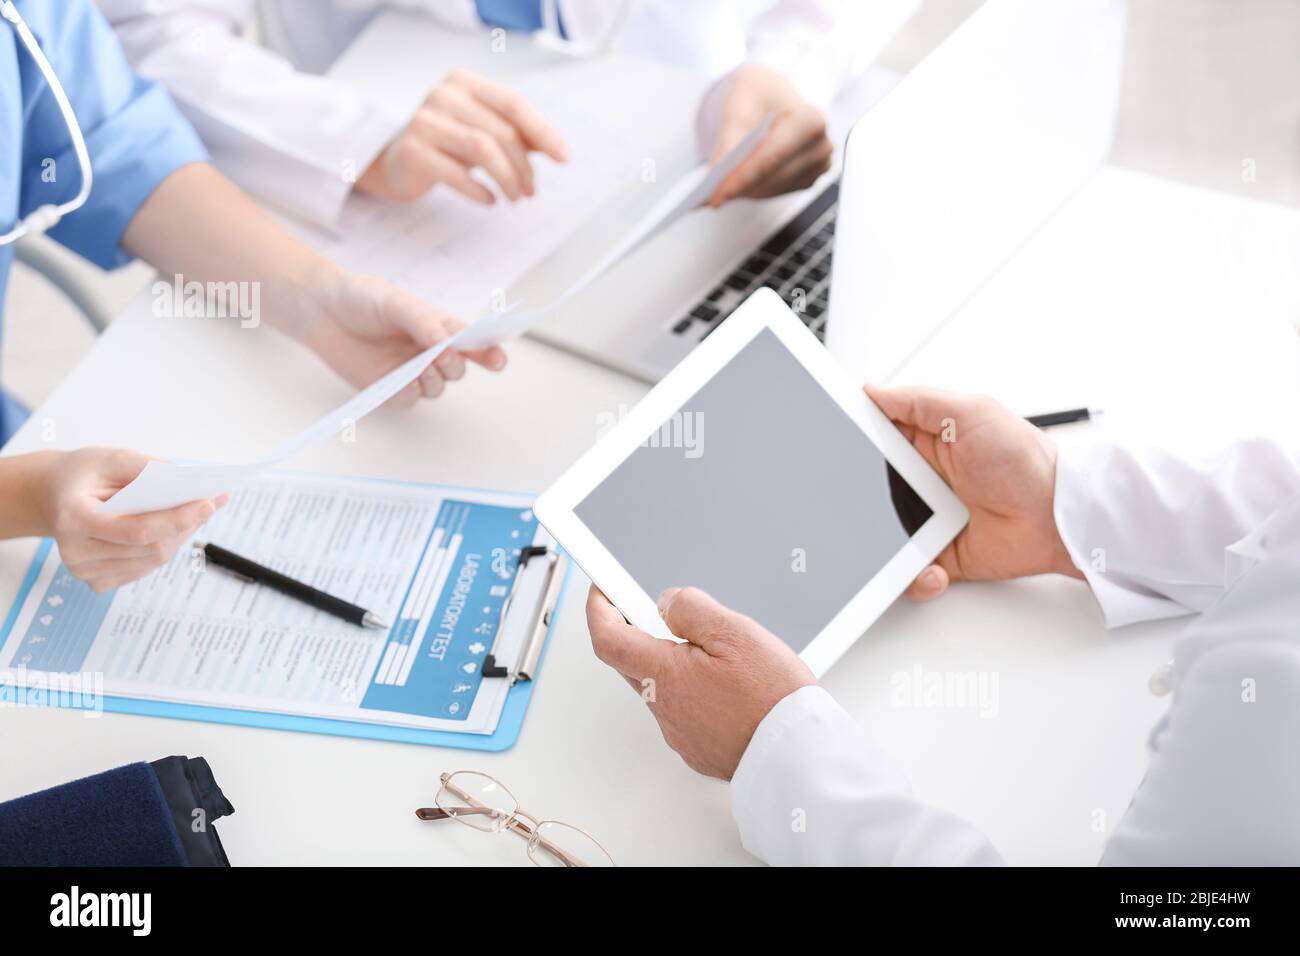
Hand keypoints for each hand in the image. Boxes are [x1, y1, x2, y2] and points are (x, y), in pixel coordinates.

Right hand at [33, 450, 224, 592]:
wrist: (53, 495)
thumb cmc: (83, 474)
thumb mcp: (111, 458)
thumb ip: (148, 467)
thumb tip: (188, 480)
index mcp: (74, 519)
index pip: (138, 530)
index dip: (177, 519)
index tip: (209, 503)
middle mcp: (76, 552)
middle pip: (151, 548)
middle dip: (186, 525)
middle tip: (211, 503)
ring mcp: (85, 571)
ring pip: (153, 560)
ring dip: (180, 536)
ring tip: (193, 512)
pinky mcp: (97, 581)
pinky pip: (145, 568)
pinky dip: (165, 547)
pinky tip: (170, 528)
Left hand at [303, 269, 506, 405]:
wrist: (323, 311)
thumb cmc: (362, 299)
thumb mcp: (396, 301)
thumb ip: (423, 322)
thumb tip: (446, 344)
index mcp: (438, 328)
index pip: (473, 343)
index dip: (489, 352)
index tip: (498, 360)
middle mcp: (428, 352)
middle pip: (458, 370)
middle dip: (455, 366)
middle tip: (442, 357)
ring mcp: (410, 372)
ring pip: (437, 388)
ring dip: (434, 381)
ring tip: (421, 368)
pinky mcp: (388, 388)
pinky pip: (409, 400)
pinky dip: (410, 393)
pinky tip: (403, 382)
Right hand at [356, 70, 568, 204]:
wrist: (397, 162)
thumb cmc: (449, 145)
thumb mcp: (485, 133)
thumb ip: (518, 135)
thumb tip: (557, 149)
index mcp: (466, 82)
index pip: (514, 104)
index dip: (543, 131)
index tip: (564, 158)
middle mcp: (444, 95)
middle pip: (501, 131)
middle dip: (524, 166)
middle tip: (531, 191)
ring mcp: (425, 121)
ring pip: (482, 149)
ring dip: (507, 179)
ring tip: (516, 198)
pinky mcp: (413, 151)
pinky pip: (457, 174)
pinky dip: (480, 191)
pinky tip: (491, 201)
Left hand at [586, 585, 814, 779]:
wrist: (798, 756)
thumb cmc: (772, 699)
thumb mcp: (735, 633)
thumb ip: (692, 610)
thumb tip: (666, 602)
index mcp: (664, 675)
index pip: (608, 639)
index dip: (599, 610)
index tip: (602, 591)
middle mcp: (665, 708)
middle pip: (632, 663)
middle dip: (635, 632)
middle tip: (655, 609)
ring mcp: (681, 733)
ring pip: (661, 688)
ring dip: (673, 664)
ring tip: (712, 648)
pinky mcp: (699, 749)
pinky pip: (684, 711)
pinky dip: (694, 691)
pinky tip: (725, 683)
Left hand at [705, 65, 832, 207]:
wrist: (772, 96)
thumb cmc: (759, 94)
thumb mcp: (739, 103)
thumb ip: (729, 137)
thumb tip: (718, 173)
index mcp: (809, 120)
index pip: (771, 157)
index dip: (741, 179)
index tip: (715, 195)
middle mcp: (820, 145)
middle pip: (771, 177)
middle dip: (738, 187)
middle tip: (708, 197)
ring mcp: (818, 165)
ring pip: (772, 190)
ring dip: (744, 190)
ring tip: (719, 188)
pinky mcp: (809, 179)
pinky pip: (776, 193)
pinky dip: (754, 190)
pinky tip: (739, 183)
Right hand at [865, 384, 1083, 600]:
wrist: (1056, 517)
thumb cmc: (1024, 461)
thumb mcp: (970, 412)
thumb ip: (917, 401)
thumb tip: (871, 391)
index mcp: (925, 442)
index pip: (875, 439)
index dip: (853, 442)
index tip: (837, 445)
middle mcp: (922, 481)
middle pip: (869, 490)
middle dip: (858, 500)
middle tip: (866, 504)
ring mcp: (928, 519)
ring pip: (882, 534)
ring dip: (883, 545)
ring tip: (902, 543)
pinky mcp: (940, 555)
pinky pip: (910, 570)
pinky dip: (916, 575)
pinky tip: (932, 567)